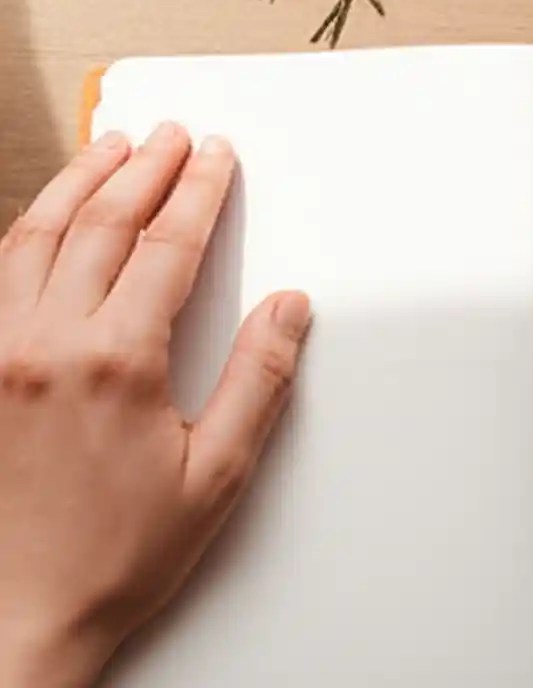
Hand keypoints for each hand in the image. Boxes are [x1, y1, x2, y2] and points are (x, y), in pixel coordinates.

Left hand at [0, 125, 309, 687]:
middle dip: (143, 169)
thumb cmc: (118, 552)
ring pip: (35, 235)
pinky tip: (45, 217)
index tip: (214, 157)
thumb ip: (258, 380)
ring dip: (79, 182)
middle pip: (101, 225)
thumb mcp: (216, 474)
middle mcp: (46, 343)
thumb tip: (288, 310)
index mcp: (114, 362)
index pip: (166, 248)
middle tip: (171, 136)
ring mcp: (0, 352)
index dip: (197, 193)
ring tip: (110, 147)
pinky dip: (28, 228)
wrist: (24, 610)